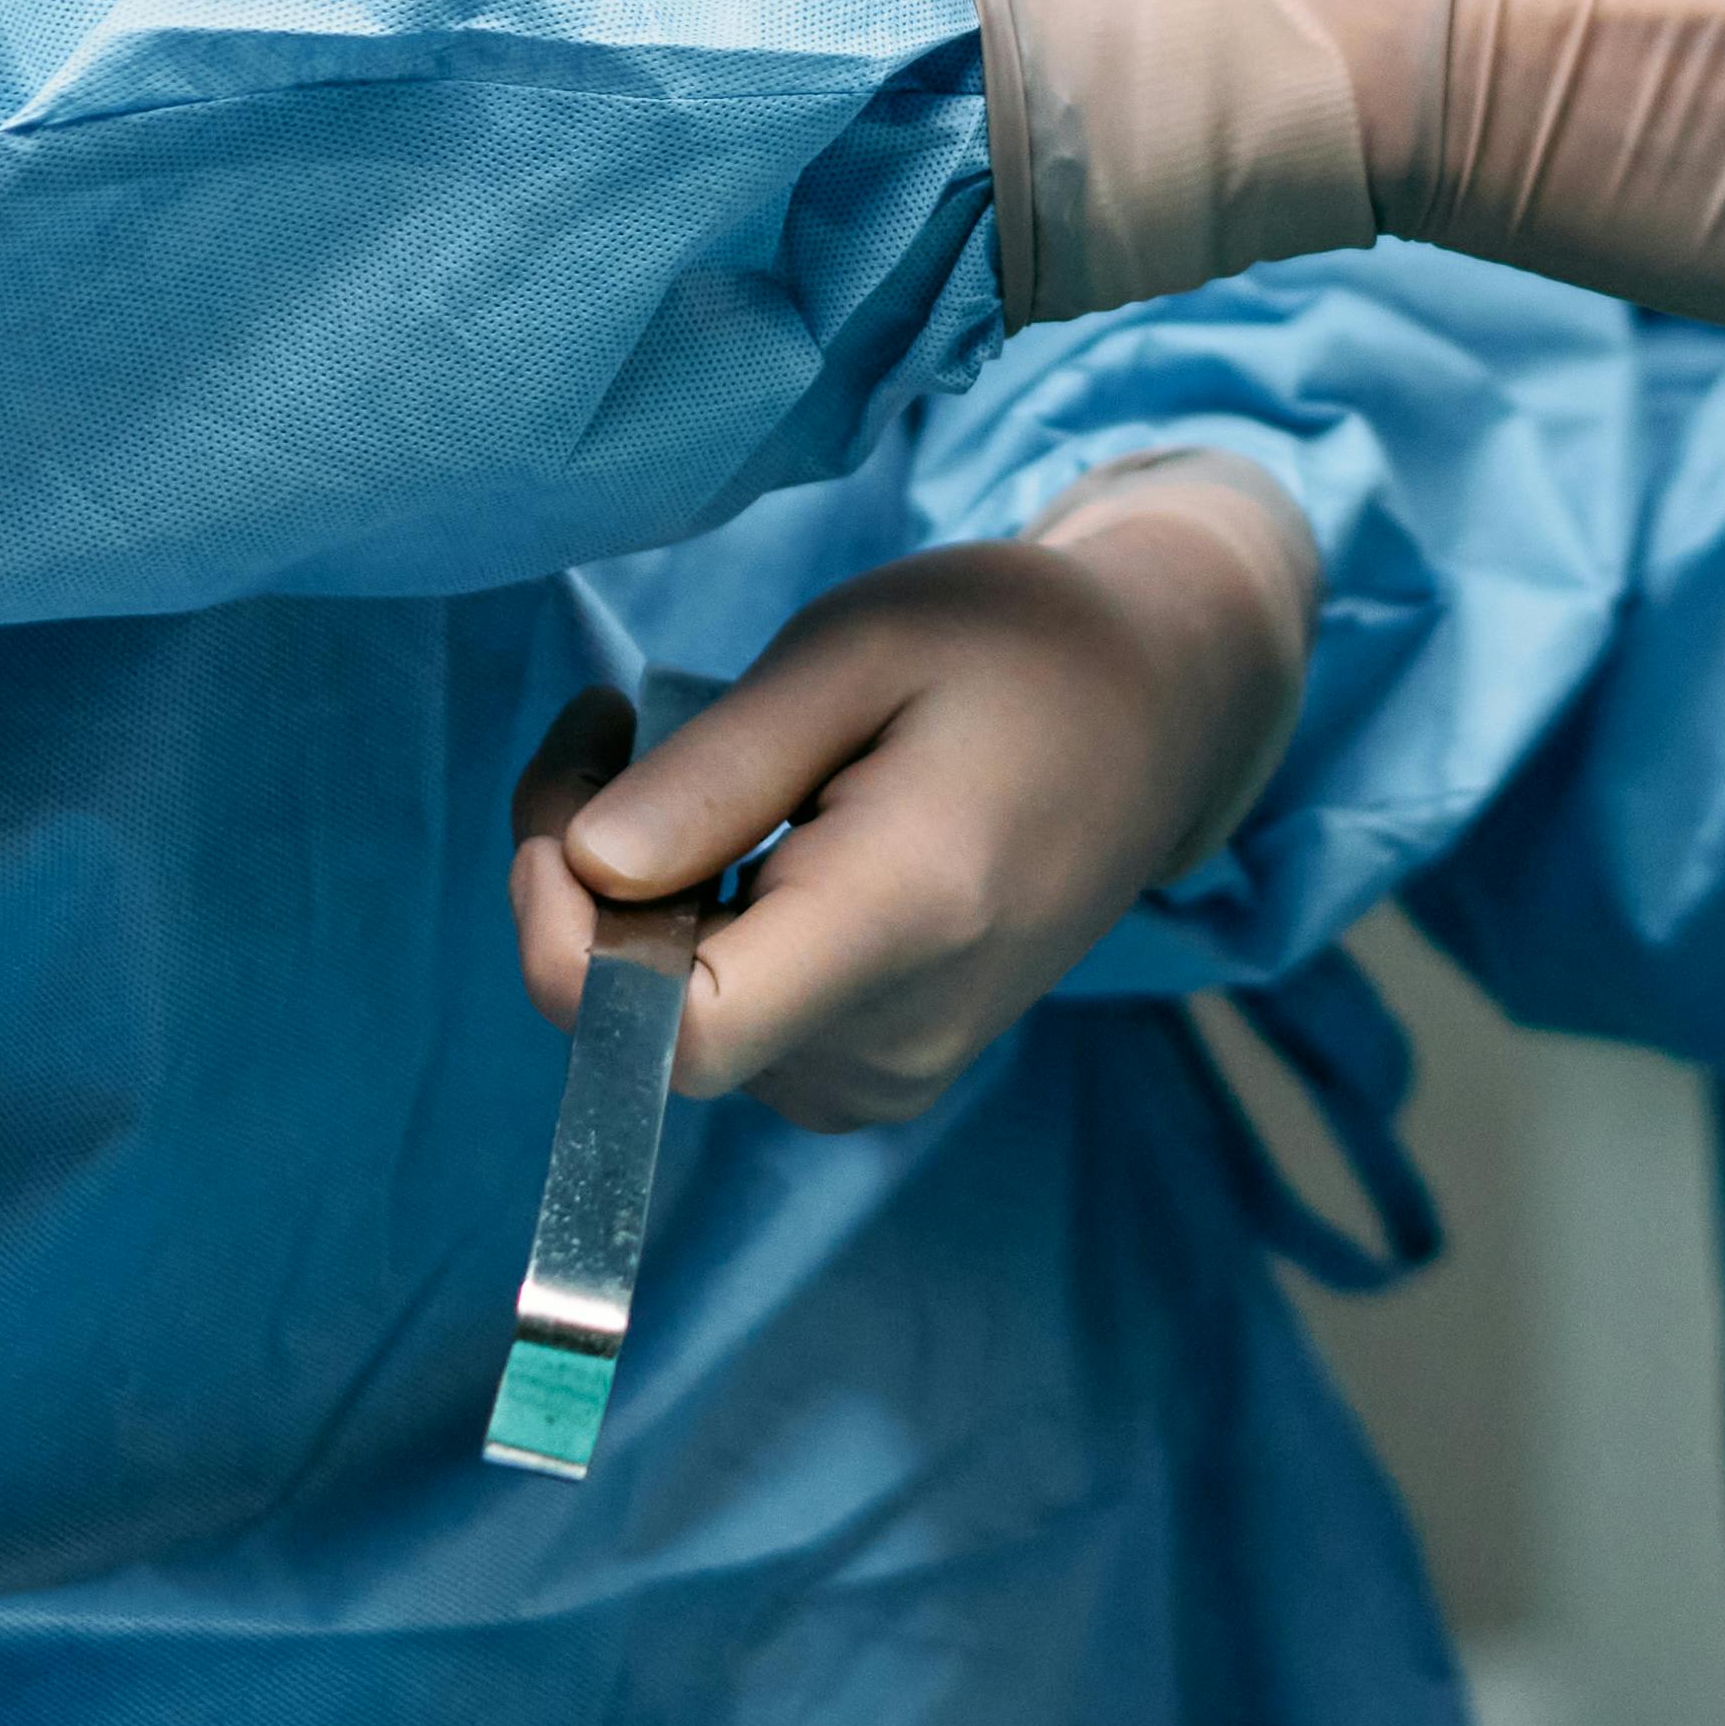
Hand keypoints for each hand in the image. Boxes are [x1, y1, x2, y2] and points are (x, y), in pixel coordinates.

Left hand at [506, 469, 1315, 1138]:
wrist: (1158, 715)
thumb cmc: (1012, 652)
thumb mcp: (858, 649)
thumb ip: (719, 770)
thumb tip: (582, 869)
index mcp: (904, 917)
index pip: (675, 1035)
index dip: (566, 942)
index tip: (570, 811)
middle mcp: (899, 1035)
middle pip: (644, 1025)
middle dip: (579, 885)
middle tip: (611, 727)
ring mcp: (892, 1073)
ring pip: (668, 1032)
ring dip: (627, 906)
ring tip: (684, 765)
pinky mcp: (881, 1076)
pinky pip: (725, 1032)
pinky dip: (685, 939)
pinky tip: (732, 840)